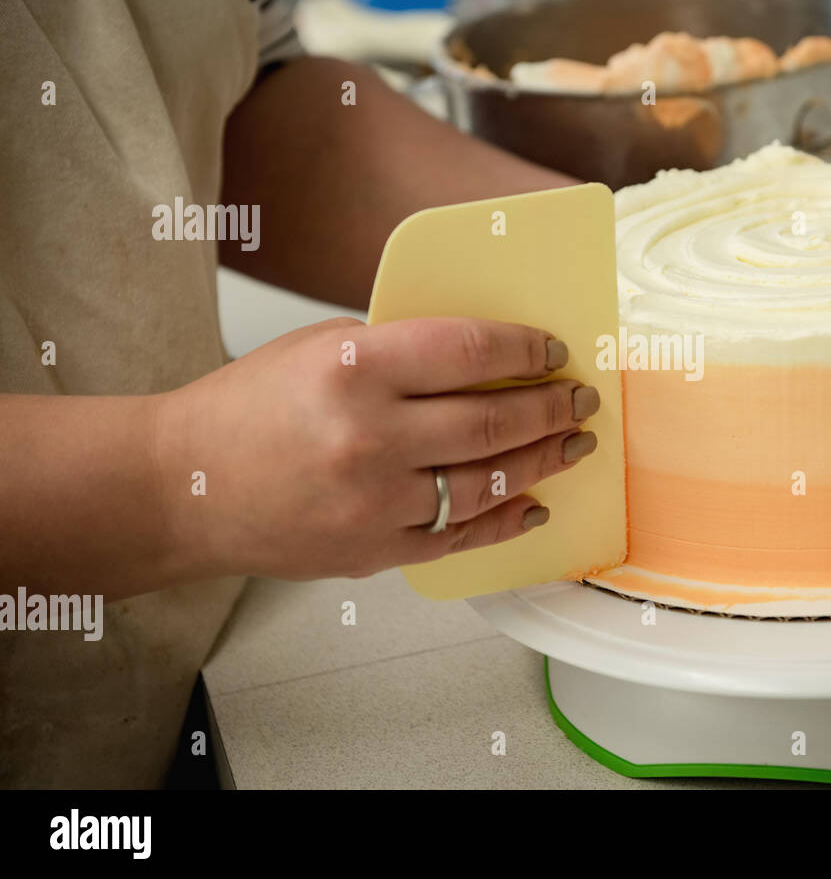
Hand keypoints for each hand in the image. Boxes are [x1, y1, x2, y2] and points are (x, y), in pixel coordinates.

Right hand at [153, 316, 597, 581]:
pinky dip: (506, 520)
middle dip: (551, 407)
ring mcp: (374, 502)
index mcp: (353, 370)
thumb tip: (487, 357)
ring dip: (544, 460)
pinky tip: (534, 503)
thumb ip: (401, 350)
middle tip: (579, 399)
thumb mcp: (321, 347)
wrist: (185, 485)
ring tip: (573, 443)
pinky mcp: (374, 550)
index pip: (471, 352)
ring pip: (489, 482)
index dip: (525, 350)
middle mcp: (369, 438)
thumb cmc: (247, 408)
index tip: (551, 351)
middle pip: (492, 421)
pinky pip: (461, 537)